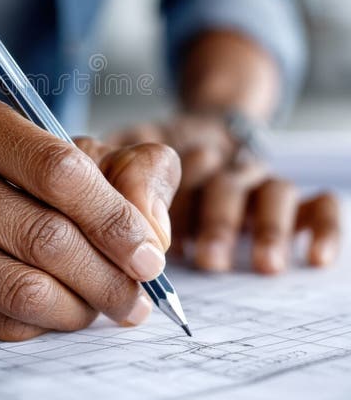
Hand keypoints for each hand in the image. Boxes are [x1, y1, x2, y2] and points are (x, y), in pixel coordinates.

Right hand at [0, 93, 180, 339]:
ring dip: (81, 308)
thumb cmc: (19, 176)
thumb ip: (135, 171)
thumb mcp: (79, 152)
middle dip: (107, 276)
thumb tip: (152, 231)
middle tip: (139, 298)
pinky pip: (0, 322)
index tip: (149, 255)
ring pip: (23, 289)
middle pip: (44, 236)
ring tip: (105, 304)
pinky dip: (45, 325)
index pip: (59, 170)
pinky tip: (60, 308)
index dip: (114, 219)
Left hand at [104, 114, 340, 274]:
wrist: (196, 133)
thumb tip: (78, 206)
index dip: (164, 198)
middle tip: (208, 262)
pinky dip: (322, 226)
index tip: (156, 239)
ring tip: (262, 266)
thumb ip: (98, 172)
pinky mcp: (283, 195)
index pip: (170, 164)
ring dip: (266, 226)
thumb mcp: (115, 160)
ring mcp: (252, 176)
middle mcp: (216, 161)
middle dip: (218, 220)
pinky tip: (316, 257)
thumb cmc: (142, 169)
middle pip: (225, 180)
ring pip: (270, 189)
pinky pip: (316, 203)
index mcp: (168, 151)